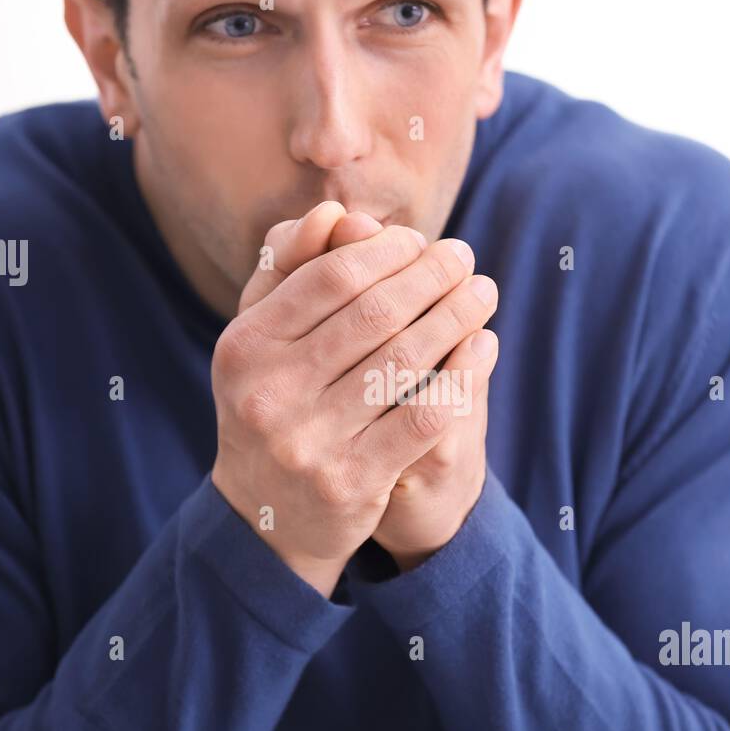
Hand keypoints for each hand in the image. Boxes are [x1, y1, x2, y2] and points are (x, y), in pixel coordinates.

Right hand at [210, 202, 496, 595]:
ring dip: (456, 316)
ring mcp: (310, 443)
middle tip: (464, 257)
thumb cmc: (273, 403)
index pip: (330, 277)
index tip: (418, 240)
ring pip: (405, 361)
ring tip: (483, 291)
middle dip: (430, 276)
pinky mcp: (353, 482)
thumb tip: (334, 212)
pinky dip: (463, 374)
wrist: (269, 517)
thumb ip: (289, 269)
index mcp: (244, 347)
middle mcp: (270, 394)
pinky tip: (485, 346)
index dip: (384, 251)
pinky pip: (424, 416)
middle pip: (374, 314)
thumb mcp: (262, 338)